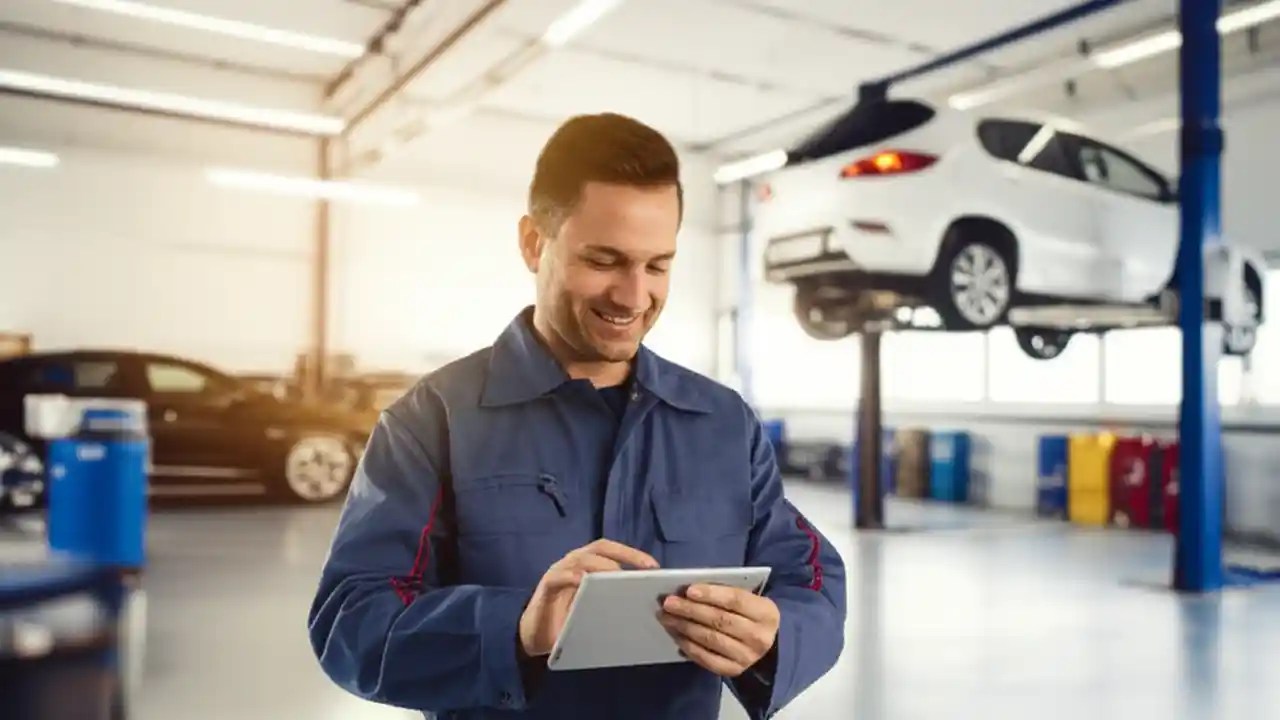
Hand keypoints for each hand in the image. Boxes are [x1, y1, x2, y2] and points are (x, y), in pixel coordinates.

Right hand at [518, 539, 658, 656]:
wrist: (538, 636)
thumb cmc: (571, 619)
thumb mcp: (596, 609)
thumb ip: (613, 601)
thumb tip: (645, 604)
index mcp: (588, 566)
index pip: (611, 551)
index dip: (632, 554)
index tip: (654, 567)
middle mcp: (574, 562)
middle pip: (599, 549)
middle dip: (623, 555)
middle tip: (643, 569)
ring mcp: (559, 572)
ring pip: (580, 559)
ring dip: (599, 564)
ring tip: (617, 574)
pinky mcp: (546, 586)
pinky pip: (558, 577)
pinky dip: (571, 576)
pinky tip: (583, 581)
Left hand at [658, 583, 779, 677]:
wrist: (766, 644)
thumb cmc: (750, 614)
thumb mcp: (749, 599)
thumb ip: (726, 593)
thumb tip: (690, 591)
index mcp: (766, 613)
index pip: (736, 600)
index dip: (711, 594)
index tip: (688, 590)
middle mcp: (759, 637)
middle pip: (720, 620)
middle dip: (690, 610)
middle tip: (668, 603)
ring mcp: (747, 657)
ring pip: (711, 639)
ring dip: (684, 627)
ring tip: (666, 617)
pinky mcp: (734, 670)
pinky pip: (706, 658)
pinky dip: (688, 646)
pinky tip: (676, 635)